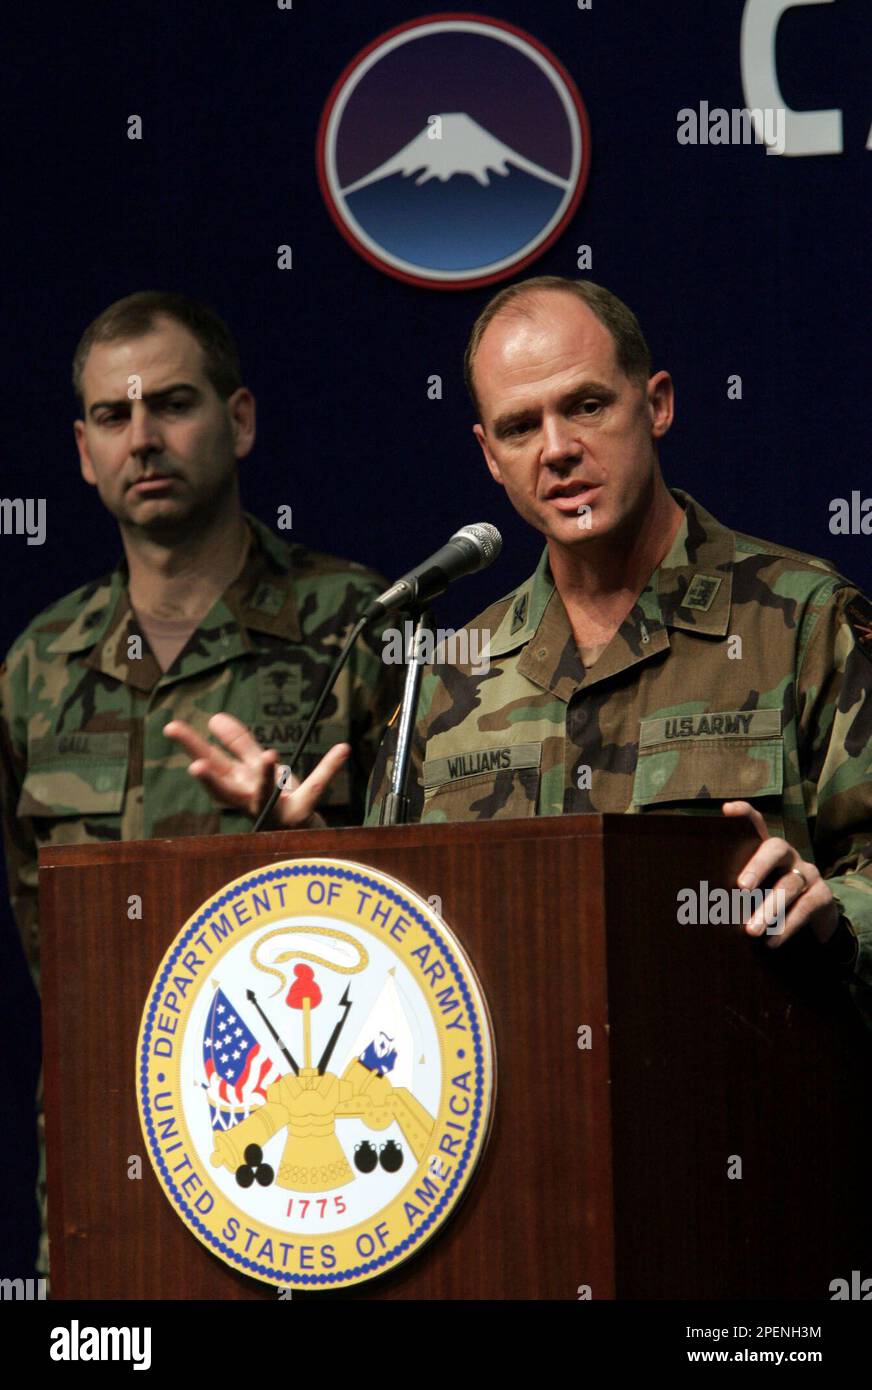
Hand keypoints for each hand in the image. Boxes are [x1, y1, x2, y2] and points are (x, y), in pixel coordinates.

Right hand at [164, 712, 349, 827]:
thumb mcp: (252, 769)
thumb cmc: (272, 797)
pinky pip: (316, 785)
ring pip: (267, 792)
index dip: (195, 752)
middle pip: (226, 787)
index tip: (176, 735)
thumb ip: (238, 745)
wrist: (299, 831)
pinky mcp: (301, 810)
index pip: (211, 766)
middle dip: (209, 777)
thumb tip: (214, 717)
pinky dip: (330, 766)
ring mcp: (275, 807)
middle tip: (195, 767)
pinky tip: (342, 749)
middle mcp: (250, 799)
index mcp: (237, 786)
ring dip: (266, 775)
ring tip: (270, 754)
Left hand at [721, 800, 839, 946]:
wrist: (813, 921)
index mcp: (766, 851)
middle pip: (775, 849)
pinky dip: (787, 926)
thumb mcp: (752, 891)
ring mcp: (807, 873)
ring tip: (752, 930)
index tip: (726, 810)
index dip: (745, 814)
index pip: (757, 824)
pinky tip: (771, 941)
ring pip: (789, 884)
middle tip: (740, 887)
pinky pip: (806, 907)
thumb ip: (734, 889)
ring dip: (770, 908)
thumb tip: (695, 905)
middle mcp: (788, 856)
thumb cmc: (768, 900)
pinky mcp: (822, 895)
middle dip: (757, 866)